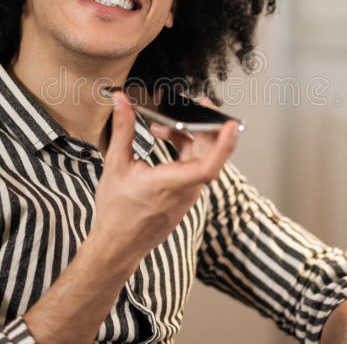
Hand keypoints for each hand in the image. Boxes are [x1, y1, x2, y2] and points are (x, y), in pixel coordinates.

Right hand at [90, 92, 239, 273]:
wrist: (118, 245)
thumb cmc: (116, 212)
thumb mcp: (115, 166)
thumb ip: (123, 130)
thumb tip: (122, 102)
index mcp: (170, 185)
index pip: (208, 166)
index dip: (224, 145)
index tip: (232, 126)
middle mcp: (186, 191)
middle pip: (208, 154)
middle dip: (203, 125)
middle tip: (194, 104)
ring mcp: (188, 194)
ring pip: (201, 158)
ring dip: (188, 136)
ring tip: (162, 124)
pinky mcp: (186, 195)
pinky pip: (194, 166)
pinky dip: (184, 148)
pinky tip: (164, 138)